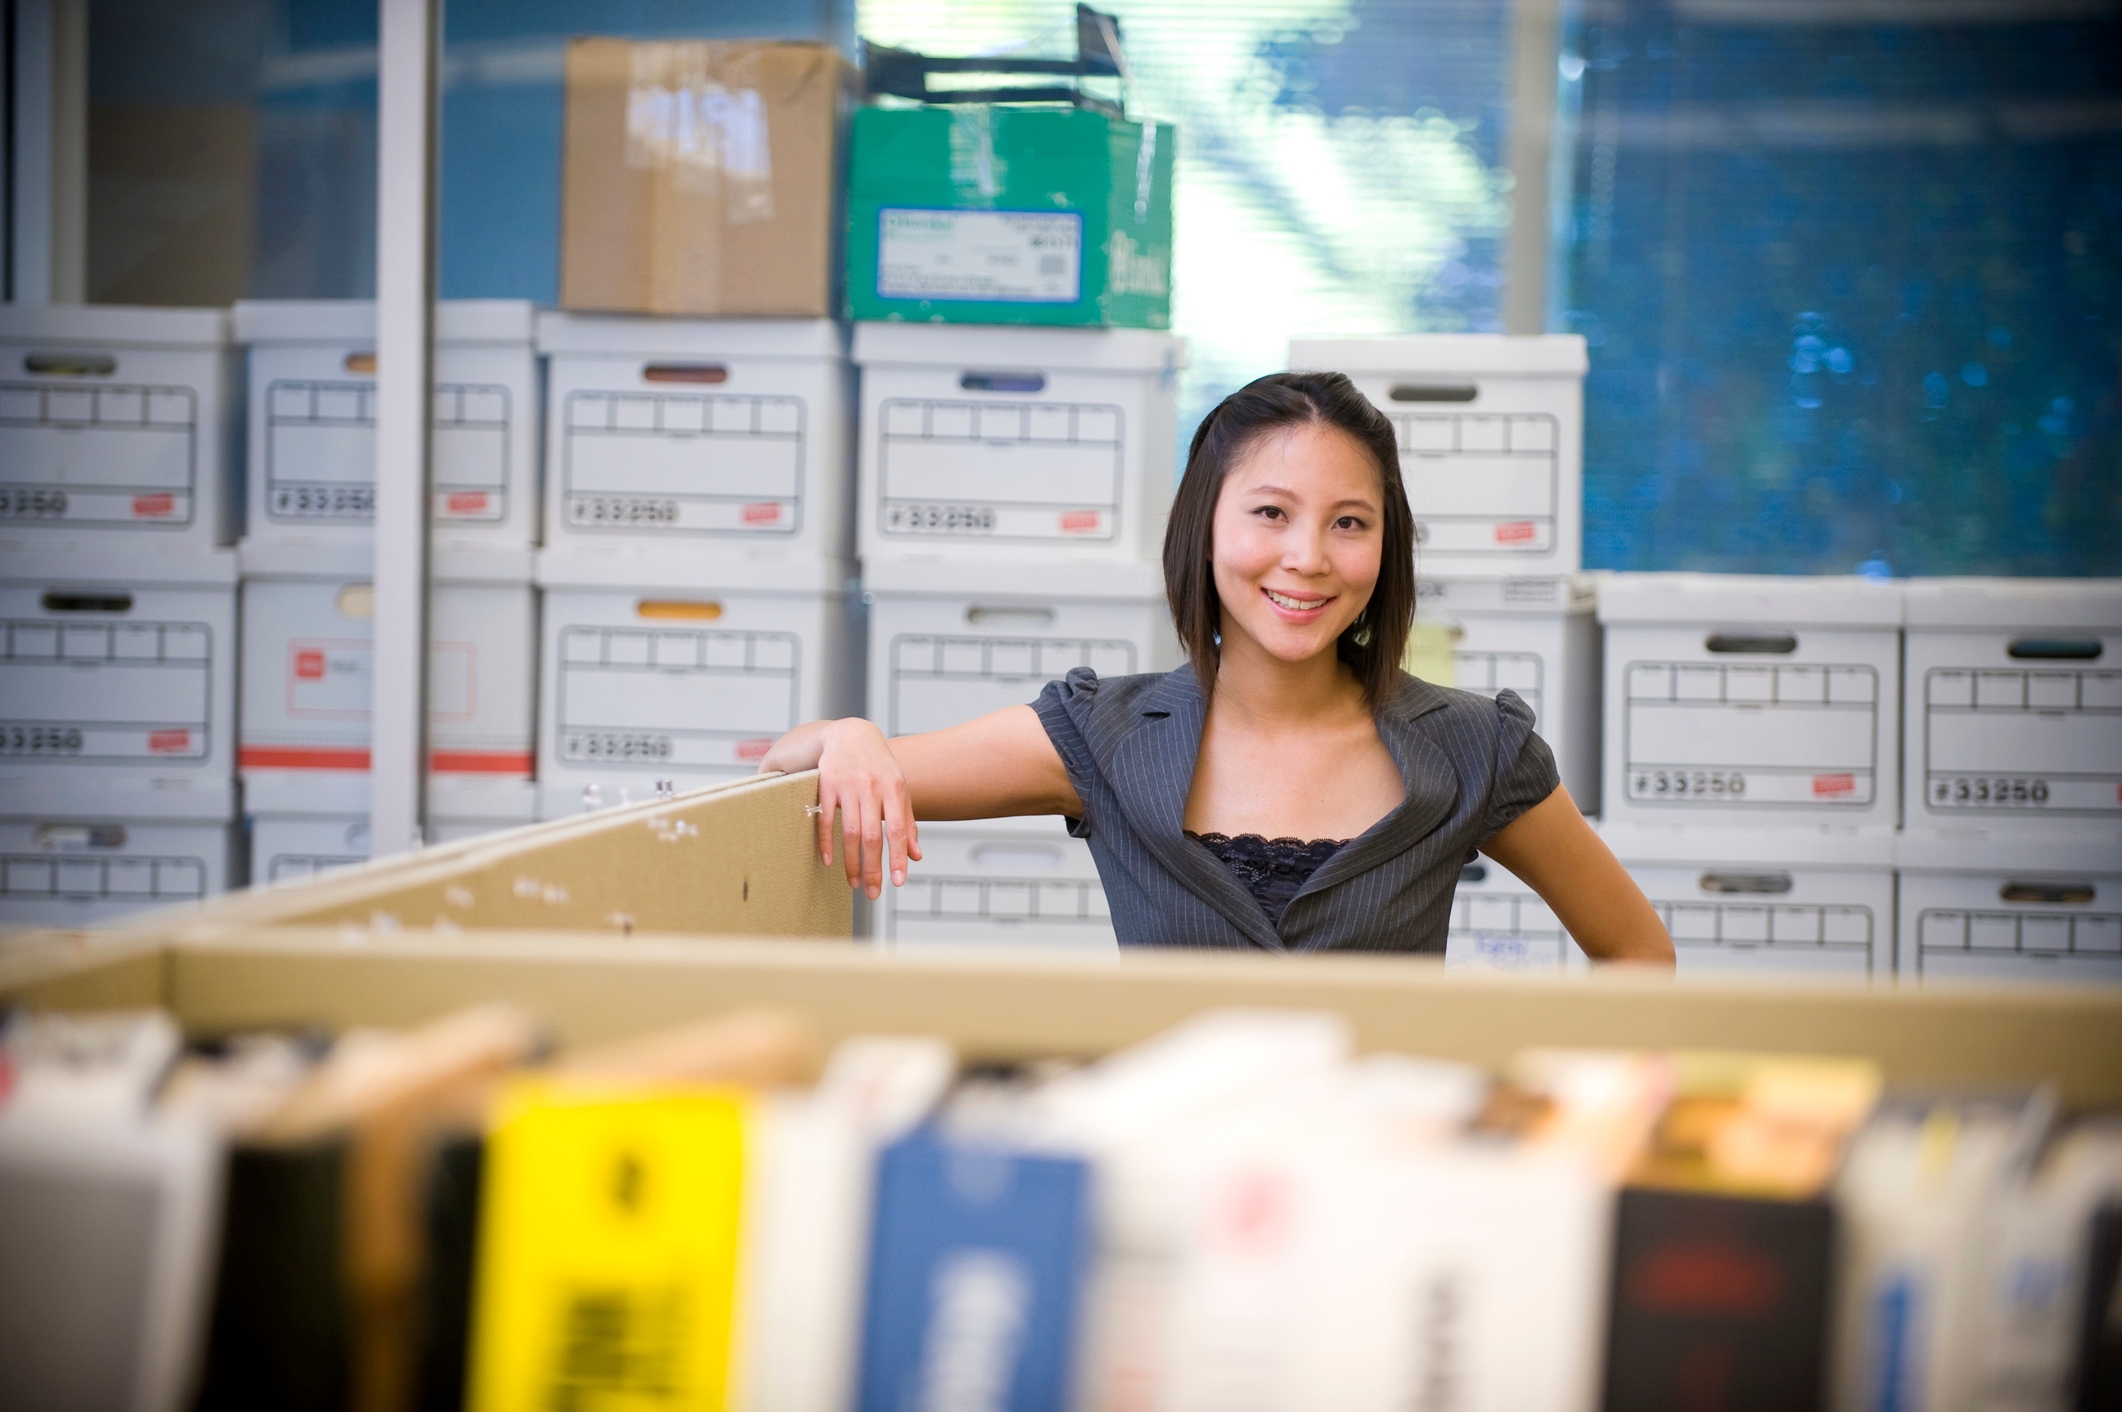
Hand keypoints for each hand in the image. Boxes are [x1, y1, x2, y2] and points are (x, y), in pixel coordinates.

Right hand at [810, 719, 921, 899]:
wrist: (850, 735)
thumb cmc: (879, 767)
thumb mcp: (899, 790)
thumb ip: (907, 823)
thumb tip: (916, 857)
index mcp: (894, 788)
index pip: (897, 829)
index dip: (897, 857)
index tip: (897, 882)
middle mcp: (871, 787)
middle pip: (872, 835)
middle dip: (873, 867)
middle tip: (873, 893)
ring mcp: (847, 785)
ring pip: (849, 831)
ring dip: (851, 862)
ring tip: (855, 883)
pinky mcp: (825, 784)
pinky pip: (824, 818)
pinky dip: (826, 841)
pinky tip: (830, 861)